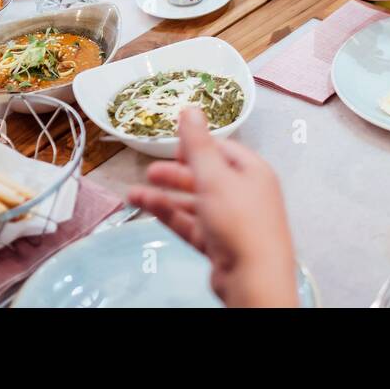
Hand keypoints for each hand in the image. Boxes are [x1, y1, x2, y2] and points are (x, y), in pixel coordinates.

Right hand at [127, 108, 298, 307]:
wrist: (253, 278)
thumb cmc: (241, 223)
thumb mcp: (214, 176)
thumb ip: (198, 144)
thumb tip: (190, 110)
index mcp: (253, 171)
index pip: (223, 149)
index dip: (197, 145)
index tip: (173, 144)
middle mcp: (245, 194)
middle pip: (206, 175)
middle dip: (176, 172)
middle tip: (151, 169)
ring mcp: (231, 220)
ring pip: (194, 201)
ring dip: (166, 195)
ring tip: (136, 192)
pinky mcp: (219, 243)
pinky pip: (190, 223)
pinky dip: (169, 214)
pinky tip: (146, 208)